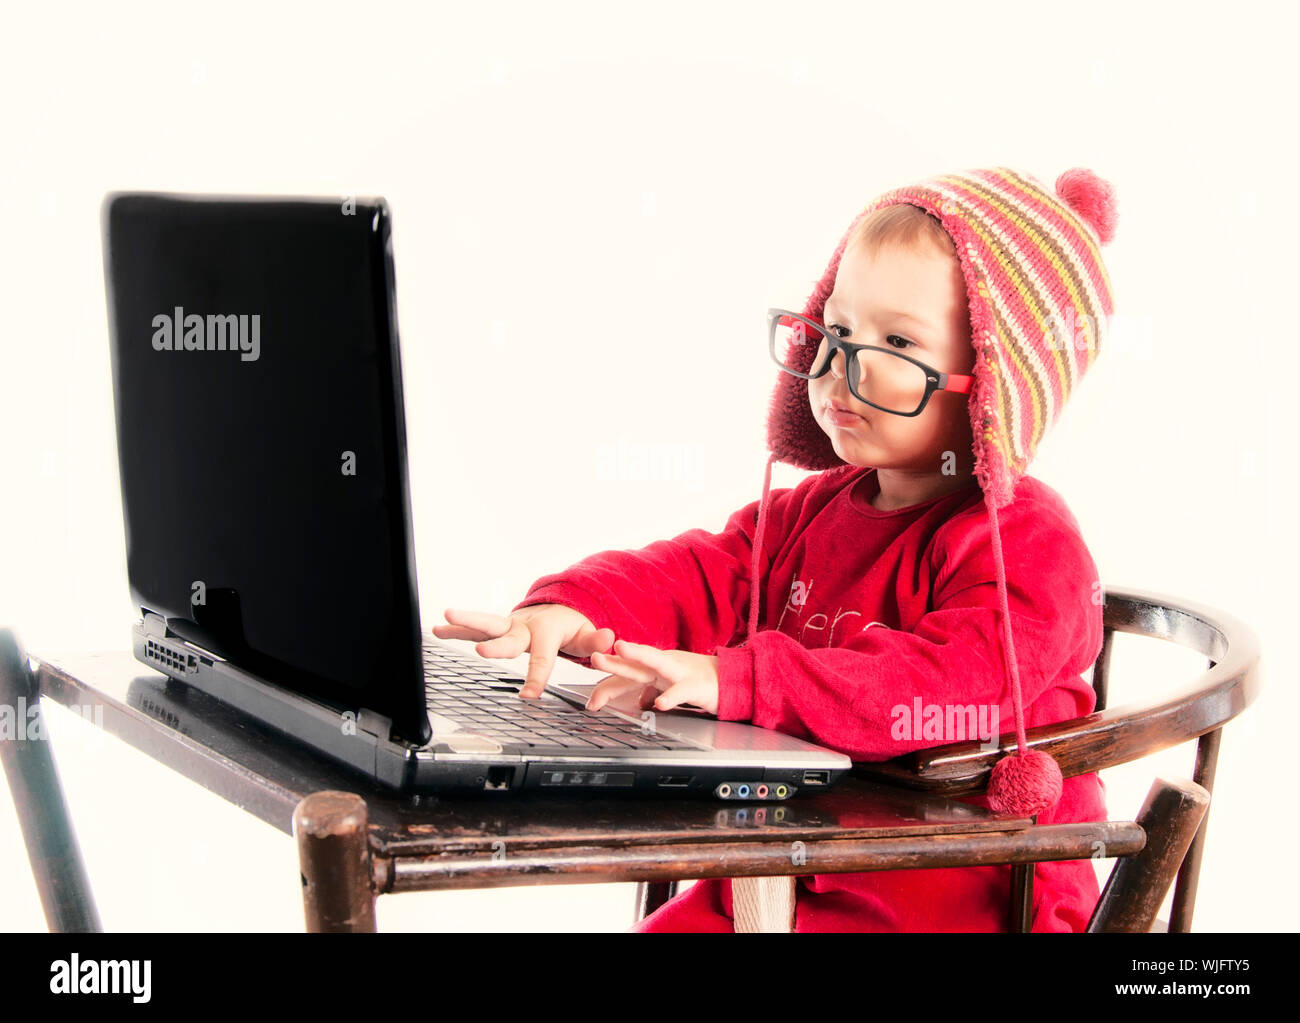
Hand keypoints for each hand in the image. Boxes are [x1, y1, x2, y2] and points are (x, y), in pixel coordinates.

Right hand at [432, 605, 614, 698]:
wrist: (557, 610)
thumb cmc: (571, 628)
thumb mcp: (588, 636)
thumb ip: (597, 641)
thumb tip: (609, 638)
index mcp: (547, 632)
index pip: (542, 659)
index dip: (537, 678)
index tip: (529, 697)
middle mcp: (524, 627)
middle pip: (509, 637)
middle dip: (496, 645)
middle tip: (482, 651)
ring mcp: (509, 625)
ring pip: (486, 624)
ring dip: (465, 622)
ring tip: (444, 621)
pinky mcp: (499, 626)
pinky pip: (475, 628)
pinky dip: (456, 629)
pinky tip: (437, 630)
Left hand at [586, 640, 719, 715]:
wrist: (732, 680)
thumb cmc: (700, 682)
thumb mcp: (670, 686)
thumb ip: (653, 692)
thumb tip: (639, 702)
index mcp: (655, 669)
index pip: (627, 676)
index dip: (608, 688)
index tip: (591, 702)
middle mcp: (664, 666)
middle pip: (635, 663)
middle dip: (613, 660)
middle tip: (594, 657)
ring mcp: (679, 672)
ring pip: (655, 663)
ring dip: (637, 656)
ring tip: (620, 650)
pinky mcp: (695, 685)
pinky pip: (681, 691)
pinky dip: (670, 697)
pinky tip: (660, 704)